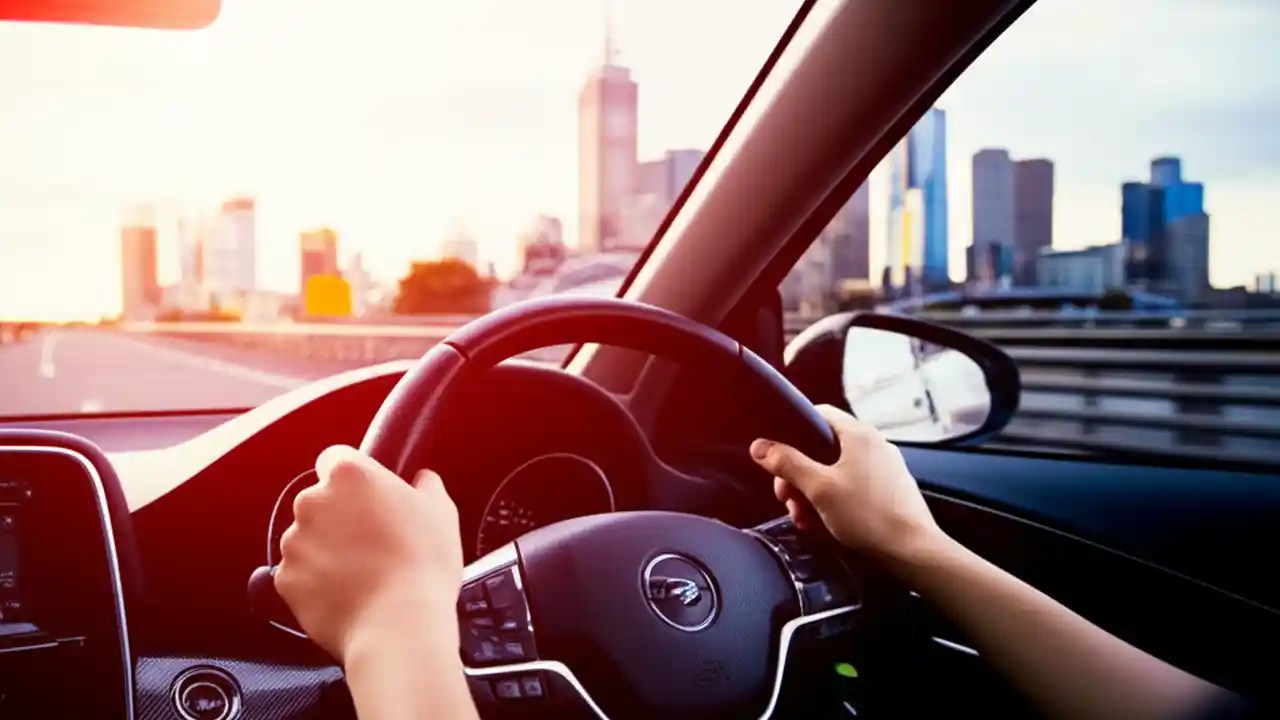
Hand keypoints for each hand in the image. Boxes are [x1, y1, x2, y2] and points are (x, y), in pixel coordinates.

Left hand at [274, 445, 463, 663]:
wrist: (397, 626)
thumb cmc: (422, 565)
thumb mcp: (441, 512)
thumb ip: (426, 485)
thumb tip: (422, 480)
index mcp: (349, 475)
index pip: (336, 458)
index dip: (354, 478)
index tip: (369, 497)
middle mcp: (312, 501)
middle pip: (320, 499)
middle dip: (340, 515)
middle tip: (373, 540)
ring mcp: (294, 542)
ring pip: (308, 537)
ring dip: (327, 548)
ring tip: (362, 572)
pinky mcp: (285, 579)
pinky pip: (300, 573)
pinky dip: (316, 581)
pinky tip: (347, 592)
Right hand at [749, 405, 941, 564]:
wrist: (913, 551)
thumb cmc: (867, 515)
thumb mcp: (819, 489)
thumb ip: (787, 464)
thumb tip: (759, 446)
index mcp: (859, 434)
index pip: (819, 414)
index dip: (793, 432)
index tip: (779, 459)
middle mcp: (874, 444)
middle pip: (823, 448)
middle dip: (799, 474)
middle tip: (788, 499)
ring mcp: (885, 467)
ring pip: (836, 470)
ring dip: (813, 492)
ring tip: (804, 518)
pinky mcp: (890, 489)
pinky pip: (852, 486)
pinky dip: (834, 500)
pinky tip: (824, 523)